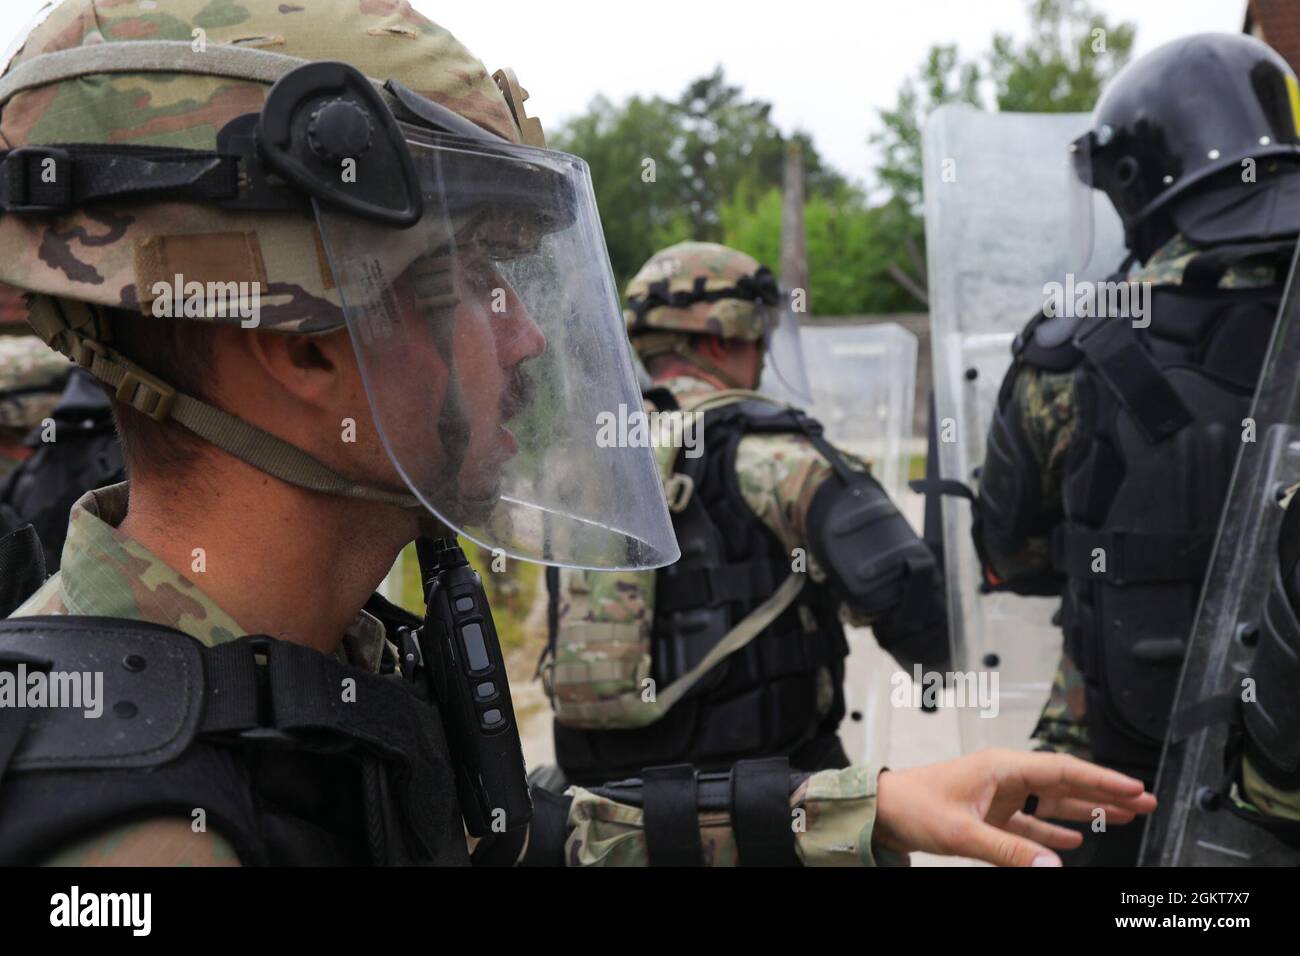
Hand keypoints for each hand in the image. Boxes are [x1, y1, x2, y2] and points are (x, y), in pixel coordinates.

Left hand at [873, 748, 1156, 865]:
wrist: (883, 811)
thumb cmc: (916, 807)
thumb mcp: (962, 831)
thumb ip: (1009, 850)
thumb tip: (1054, 865)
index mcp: (1003, 767)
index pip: (1063, 770)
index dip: (1102, 779)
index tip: (1135, 787)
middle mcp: (1006, 776)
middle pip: (1066, 783)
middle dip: (1105, 792)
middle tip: (1146, 801)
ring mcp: (1000, 794)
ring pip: (1053, 801)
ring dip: (1087, 809)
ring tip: (1126, 816)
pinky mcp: (991, 813)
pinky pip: (1032, 821)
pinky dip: (1054, 829)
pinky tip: (1075, 838)